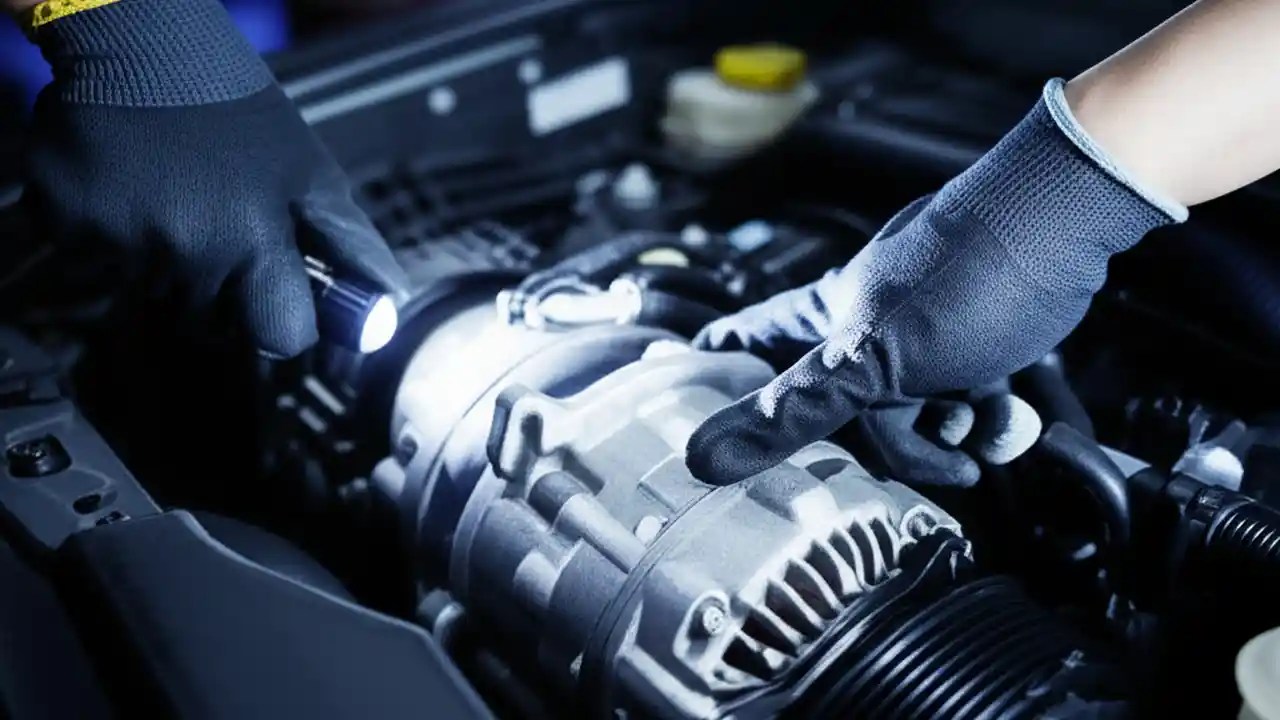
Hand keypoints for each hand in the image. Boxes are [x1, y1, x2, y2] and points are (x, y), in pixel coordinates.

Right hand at [21, 0, 404, 357]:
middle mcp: (186, 250)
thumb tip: (388, 304)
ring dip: (171, 264)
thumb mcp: (308, 170)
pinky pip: (101, 263)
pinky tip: (133, 191)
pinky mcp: (67, 225)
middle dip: (225, 291)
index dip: (287, 323)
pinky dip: (117, 239)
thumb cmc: (237, 110)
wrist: (136, 40)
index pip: (282, 336)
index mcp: (253, 239)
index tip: (282, 299)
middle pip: (214, 324)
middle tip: (223, 226)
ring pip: (158, 296)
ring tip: (177, 198)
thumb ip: (347, 242)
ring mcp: (121, 241)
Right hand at [686, 85, 1177, 484]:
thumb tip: (704, 457)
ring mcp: (920, 336)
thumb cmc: (962, 273)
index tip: (688, 406)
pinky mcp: (975, 343)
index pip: (743, 344)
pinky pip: (968, 403)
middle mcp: (862, 327)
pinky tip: (1009, 418)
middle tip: (911, 455)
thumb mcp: (870, 358)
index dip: (714, 377)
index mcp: (821, 320)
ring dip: (950, 435)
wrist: (1067, 222)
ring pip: (913, 413)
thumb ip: (797, 412)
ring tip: (974, 428)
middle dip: (884, 443)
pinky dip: (992, 422)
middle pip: (841, 408)